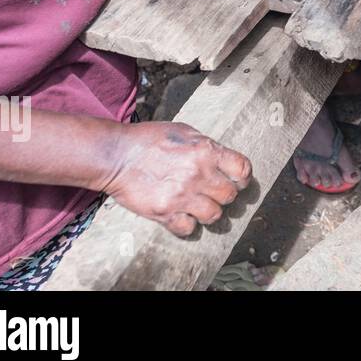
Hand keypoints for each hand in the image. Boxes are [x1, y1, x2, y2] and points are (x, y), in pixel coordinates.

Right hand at [103, 121, 251, 235]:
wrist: (116, 155)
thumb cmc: (149, 139)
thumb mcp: (185, 132)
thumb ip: (206, 147)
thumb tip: (222, 159)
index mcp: (206, 151)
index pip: (243, 169)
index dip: (243, 177)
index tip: (238, 180)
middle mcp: (198, 174)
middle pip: (230, 195)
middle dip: (226, 195)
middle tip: (215, 193)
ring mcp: (182, 195)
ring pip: (214, 215)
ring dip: (210, 212)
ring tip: (201, 206)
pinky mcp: (165, 212)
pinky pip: (189, 228)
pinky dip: (188, 225)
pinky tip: (182, 216)